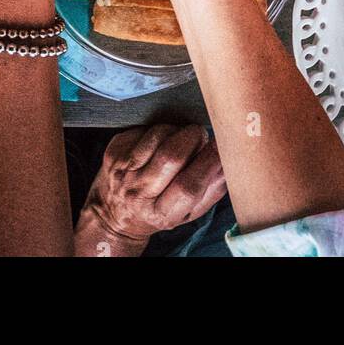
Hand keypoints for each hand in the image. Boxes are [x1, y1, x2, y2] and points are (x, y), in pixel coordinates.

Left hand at [75, 125, 225, 256]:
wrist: (116, 213)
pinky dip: (159, 129)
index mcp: (162, 215)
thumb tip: (229, 162)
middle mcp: (139, 194)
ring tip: (184, 136)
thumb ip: (212, 191)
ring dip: (177, 130)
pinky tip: (163, 138)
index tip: (221, 145)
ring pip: (156, 137)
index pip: (188, 186)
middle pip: (171, 157)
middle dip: (192, 138)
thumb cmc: (159, 211)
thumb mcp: (188, 213)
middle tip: (202, 134)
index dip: (208, 162)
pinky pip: (143, 130)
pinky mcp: (114, 151)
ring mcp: (124, 171)